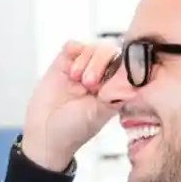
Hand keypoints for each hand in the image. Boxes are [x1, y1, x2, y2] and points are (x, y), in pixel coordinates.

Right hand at [22, 40, 121, 170]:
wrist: (44, 134)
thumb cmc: (72, 131)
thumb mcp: (98, 115)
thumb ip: (116, 97)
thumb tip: (136, 86)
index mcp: (112, 89)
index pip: (124, 65)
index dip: (119, 67)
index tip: (109, 81)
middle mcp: (99, 77)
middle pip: (109, 52)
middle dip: (100, 63)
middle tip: (89, 83)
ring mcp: (80, 70)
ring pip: (92, 47)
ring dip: (86, 59)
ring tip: (76, 78)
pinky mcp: (62, 66)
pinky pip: (72, 46)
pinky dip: (73, 49)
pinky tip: (69, 67)